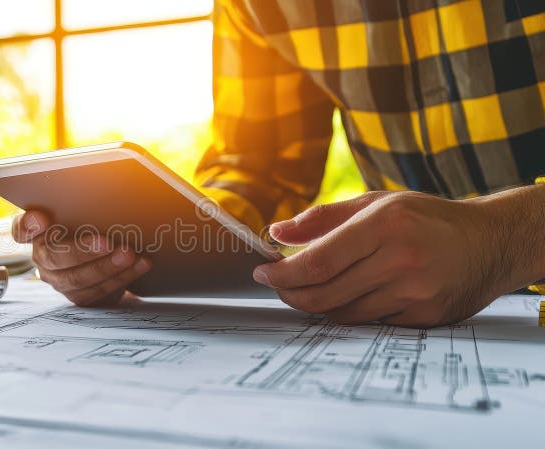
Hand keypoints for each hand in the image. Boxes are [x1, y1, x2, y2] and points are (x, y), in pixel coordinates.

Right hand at [12, 210, 151, 305]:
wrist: (108, 250)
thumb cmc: (91, 223)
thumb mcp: (83, 209)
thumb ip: (79, 202)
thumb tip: (87, 198)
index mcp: (37, 232)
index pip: (22, 229)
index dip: (29, 225)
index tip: (42, 218)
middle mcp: (44, 258)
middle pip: (55, 256)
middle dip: (84, 250)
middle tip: (108, 242)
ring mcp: (61, 280)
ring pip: (78, 279)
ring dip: (108, 266)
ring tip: (130, 254)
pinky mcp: (81, 296)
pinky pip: (98, 291)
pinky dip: (122, 277)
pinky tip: (140, 264)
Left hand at [252, 190, 532, 327]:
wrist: (489, 242)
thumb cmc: (425, 218)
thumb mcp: (376, 204)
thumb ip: (323, 219)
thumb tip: (276, 233)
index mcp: (385, 225)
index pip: (318, 260)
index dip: (283, 272)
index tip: (262, 272)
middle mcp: (401, 260)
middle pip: (325, 294)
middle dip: (291, 293)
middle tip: (278, 285)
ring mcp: (415, 292)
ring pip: (343, 313)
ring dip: (317, 305)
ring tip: (309, 289)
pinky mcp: (425, 316)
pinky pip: (370, 323)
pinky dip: (350, 312)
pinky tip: (348, 297)